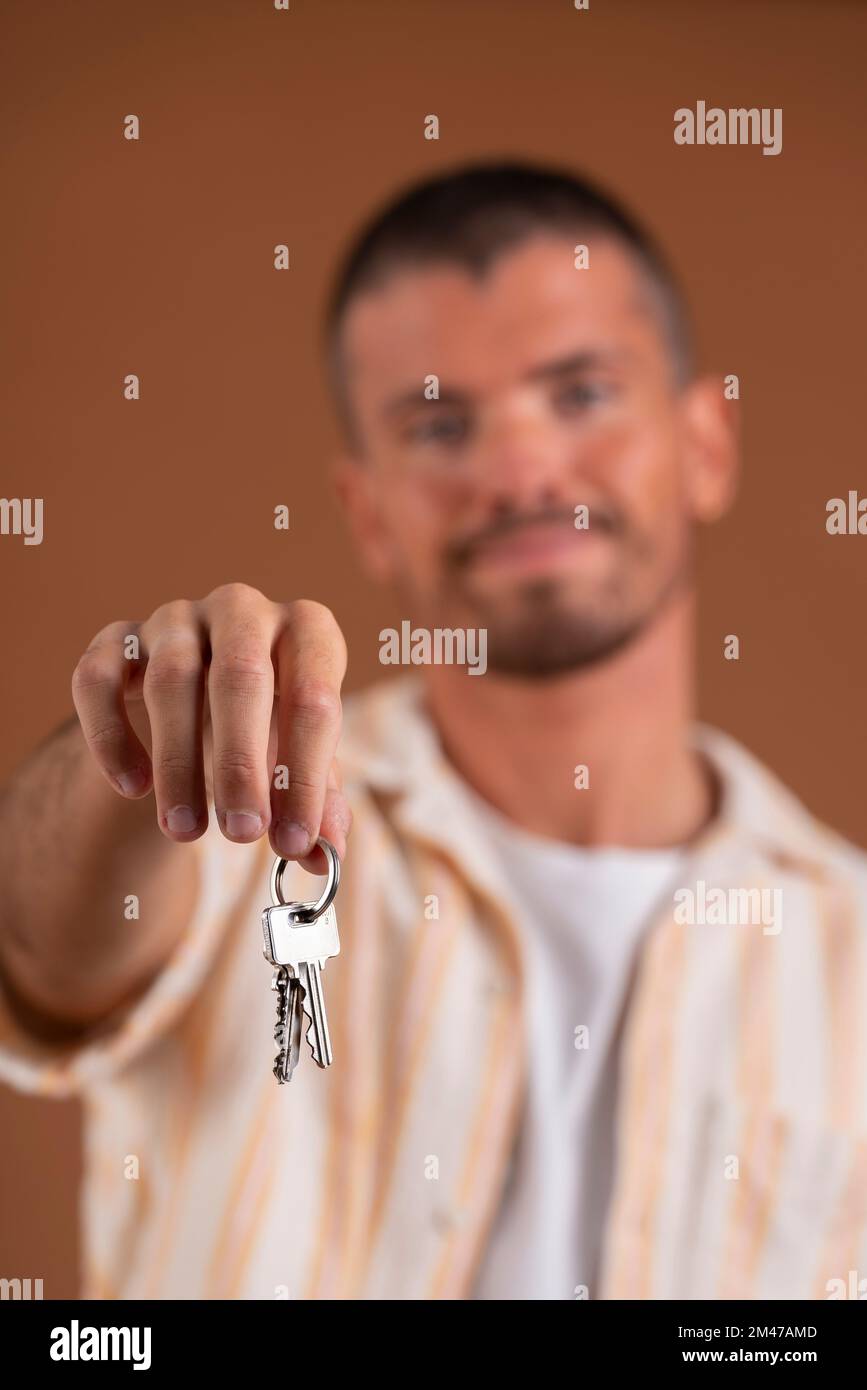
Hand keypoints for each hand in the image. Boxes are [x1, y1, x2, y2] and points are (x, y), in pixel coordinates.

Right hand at [71, 584, 350, 870]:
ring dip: (178, 763)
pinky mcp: (119, 639)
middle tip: (242, 833)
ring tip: (185, 831)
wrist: (197, 699)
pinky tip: (132, 788)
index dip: (306, 775)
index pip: (314, 697)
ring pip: (171, 680)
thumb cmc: (268, 727)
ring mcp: (177, 619)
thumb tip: (328, 854)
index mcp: (307, 628)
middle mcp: (243, 609)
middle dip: (242, 763)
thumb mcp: (299, 760)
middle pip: (241, 675)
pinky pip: (99, 679)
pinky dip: (112, 737)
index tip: (294, 842)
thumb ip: (317, 802)